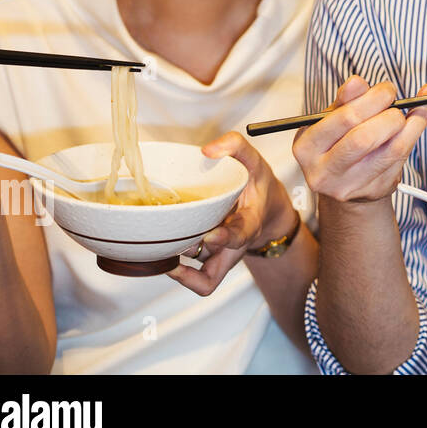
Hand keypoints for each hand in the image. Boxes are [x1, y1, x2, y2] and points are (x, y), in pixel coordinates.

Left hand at [168, 132, 295, 295]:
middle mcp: (236, 246)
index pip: (240, 236)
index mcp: (250, 222)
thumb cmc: (259, 185)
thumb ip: (235, 146)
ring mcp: (223, 257)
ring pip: (202, 275)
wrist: (269, 209)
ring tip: (157, 249)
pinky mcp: (212, 261)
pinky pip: (200, 281)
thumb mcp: (254, 159)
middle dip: (190, 260)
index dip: (224, 238)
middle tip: (166, 246)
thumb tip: (207, 150)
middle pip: (215, 267)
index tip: (209, 234)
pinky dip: (183, 277)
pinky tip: (164, 258)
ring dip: (180, 266)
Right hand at [292, 76, 426, 203]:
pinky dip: (415, 134)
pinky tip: (418, 121)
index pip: (344, 118)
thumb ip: (346, 99)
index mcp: (307, 147)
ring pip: (391, 150)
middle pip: (364, 138)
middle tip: (395, 102)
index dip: (372, 99)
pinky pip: (402, 159)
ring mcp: (350, 186)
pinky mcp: (375, 191)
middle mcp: (324, 171)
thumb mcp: (332, 119)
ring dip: (409, 123)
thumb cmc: (337, 144)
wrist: (344, 183)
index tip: (386, 90)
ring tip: (409, 112)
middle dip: (388, 113)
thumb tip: (357, 82)